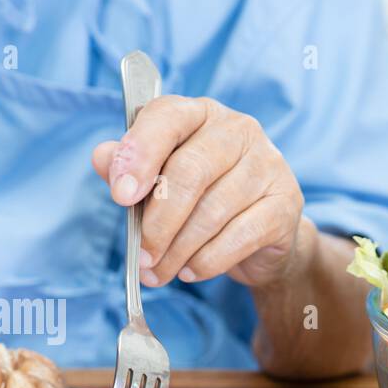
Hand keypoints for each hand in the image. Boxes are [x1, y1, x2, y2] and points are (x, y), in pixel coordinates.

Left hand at [92, 96, 305, 287]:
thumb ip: (127, 167)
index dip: (139, 154)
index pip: (166, 118)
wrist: (259, 233)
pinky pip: (239, 236)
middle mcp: (238, 130)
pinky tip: (190, 272)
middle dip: (157, 223)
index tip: (119, 196)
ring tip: (157, 273)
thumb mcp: (157, 180)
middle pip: (190, 172)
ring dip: (177, 251)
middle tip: (140, 257)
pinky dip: (208, 261)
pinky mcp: (285, 203)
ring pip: (212, 211)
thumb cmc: (198, 198)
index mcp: (199, 113)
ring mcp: (268, 164)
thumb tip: (102, 158)